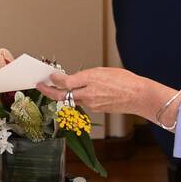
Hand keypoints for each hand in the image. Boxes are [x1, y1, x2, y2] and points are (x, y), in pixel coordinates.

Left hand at [37, 67, 178, 122]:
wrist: (139, 96)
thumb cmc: (125, 80)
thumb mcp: (103, 71)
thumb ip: (86, 76)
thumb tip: (74, 79)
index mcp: (90, 79)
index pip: (65, 82)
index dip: (54, 80)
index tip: (49, 77)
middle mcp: (88, 93)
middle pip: (62, 95)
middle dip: (49, 91)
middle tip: (41, 86)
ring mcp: (92, 104)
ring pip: (73, 99)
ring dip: (66, 94)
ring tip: (61, 88)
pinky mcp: (96, 110)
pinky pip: (84, 103)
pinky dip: (81, 98)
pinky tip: (85, 93)